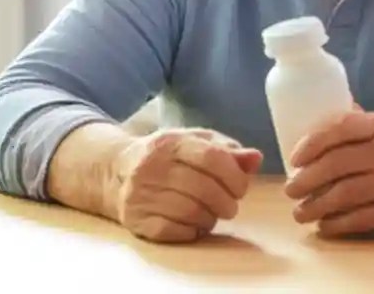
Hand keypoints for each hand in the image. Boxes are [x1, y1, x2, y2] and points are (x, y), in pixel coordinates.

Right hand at [107, 128, 262, 242]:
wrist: (117, 171)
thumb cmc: (169, 156)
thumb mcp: (197, 143)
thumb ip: (228, 151)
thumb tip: (256, 158)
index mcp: (172, 142)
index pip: (212, 157)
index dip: (234, 176)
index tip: (241, 188)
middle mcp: (152, 166)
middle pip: (204, 189)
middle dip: (226, 202)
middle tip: (230, 205)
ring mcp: (140, 194)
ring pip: (190, 212)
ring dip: (210, 217)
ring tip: (212, 213)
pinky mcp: (135, 219)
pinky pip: (173, 231)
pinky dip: (192, 231)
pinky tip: (194, 224)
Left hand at [283, 110, 373, 236]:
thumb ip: (367, 122)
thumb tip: (333, 110)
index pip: (340, 129)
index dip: (312, 143)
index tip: (295, 157)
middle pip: (335, 165)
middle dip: (306, 180)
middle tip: (291, 189)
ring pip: (343, 195)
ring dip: (315, 207)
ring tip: (301, 212)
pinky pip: (361, 219)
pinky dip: (338, 225)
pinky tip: (326, 226)